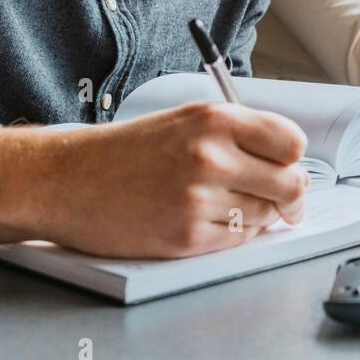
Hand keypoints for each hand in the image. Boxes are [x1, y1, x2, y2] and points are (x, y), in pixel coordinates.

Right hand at [0, 102, 308, 258]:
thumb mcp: (187, 120)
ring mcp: (199, 198)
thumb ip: (240, 134)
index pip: (292, 143)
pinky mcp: (186, 236)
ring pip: (265, 215)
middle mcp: (211, 156)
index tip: (288, 167)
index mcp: (215, 119)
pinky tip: (202, 219)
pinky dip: (229, 234)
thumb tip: (290, 162)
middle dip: (289, 196)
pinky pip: (236, 240)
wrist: (67, 180)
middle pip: (290, 184)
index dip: (293, 159)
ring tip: (220, 203)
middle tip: (282, 200)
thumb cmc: (129, 150)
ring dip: (255, 214)